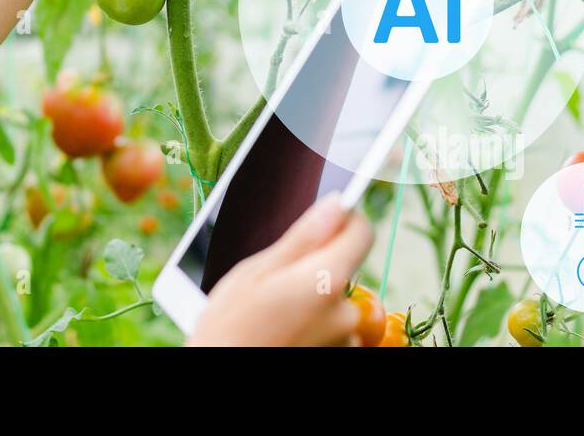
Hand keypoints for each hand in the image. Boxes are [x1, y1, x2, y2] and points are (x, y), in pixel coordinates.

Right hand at [187, 194, 374, 346]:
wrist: (221, 378)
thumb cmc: (230, 329)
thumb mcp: (256, 272)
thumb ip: (303, 238)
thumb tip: (336, 205)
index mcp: (326, 282)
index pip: (362, 233)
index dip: (345, 219)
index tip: (326, 220)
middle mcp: (345, 313)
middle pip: (344, 269)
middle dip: (315, 268)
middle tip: (274, 284)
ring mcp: (345, 341)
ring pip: (334, 302)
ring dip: (311, 303)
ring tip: (273, 316)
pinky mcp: (338, 356)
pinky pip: (332, 331)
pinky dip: (312, 328)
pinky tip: (283, 333)